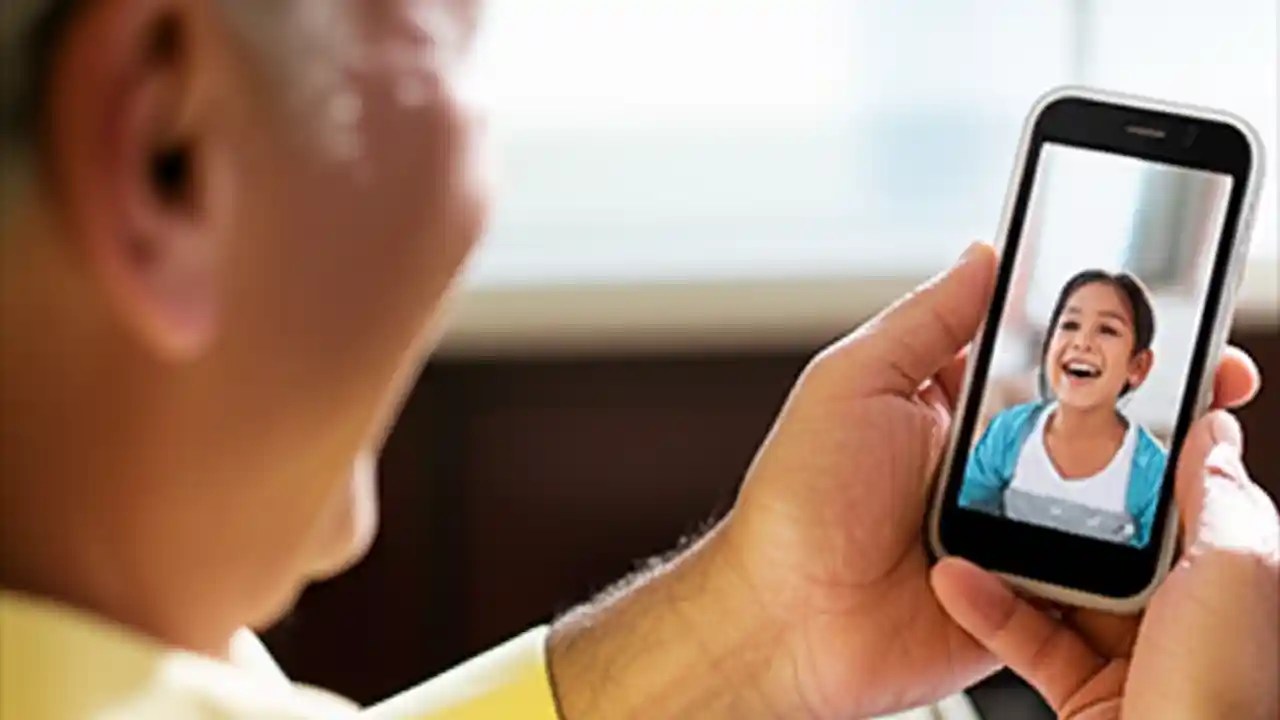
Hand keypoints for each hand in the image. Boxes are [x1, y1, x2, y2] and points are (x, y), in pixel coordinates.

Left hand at [548, 242, 1267, 719]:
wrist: (790, 622)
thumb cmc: (799, 505)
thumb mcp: (852, 384)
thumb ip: (923, 322)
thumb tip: (983, 254)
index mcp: (942, 404)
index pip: (1027, 353)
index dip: (1085, 331)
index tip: (1140, 308)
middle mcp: (979, 460)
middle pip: (1078, 414)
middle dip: (1134, 391)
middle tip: (1188, 368)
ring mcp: (1006, 523)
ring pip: (1097, 483)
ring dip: (1137, 461)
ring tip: (1182, 431)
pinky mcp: (1026, 586)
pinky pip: (1092, 560)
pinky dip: (1122, 539)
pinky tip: (1149, 511)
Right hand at [931, 407, 1278, 717]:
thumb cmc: (1223, 696)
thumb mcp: (1238, 570)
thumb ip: (1219, 496)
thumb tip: (1214, 430)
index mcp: (1227, 574)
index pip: (1178, 494)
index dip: (1139, 453)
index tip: (1094, 414)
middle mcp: (1182, 611)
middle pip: (1106, 534)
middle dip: (1053, 502)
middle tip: (1008, 460)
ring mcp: (1129, 650)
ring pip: (1057, 583)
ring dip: (1006, 553)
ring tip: (962, 518)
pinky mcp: (1082, 685)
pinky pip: (1026, 635)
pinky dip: (987, 609)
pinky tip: (956, 582)